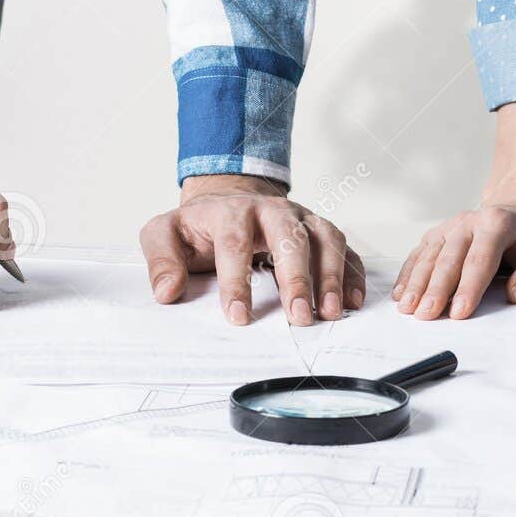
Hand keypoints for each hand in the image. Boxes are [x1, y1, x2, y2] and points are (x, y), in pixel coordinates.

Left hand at [139, 175, 364, 325]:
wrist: (227, 198)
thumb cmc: (198, 225)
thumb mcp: (164, 234)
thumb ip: (161, 260)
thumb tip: (167, 292)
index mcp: (230, 211)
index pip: (234, 243)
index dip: (237, 280)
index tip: (237, 316)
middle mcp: (270, 210)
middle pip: (290, 238)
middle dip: (297, 278)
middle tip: (299, 318)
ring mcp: (300, 217)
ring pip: (325, 238)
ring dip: (331, 276)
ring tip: (331, 313)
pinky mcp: (319, 229)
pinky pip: (344, 247)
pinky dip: (353, 272)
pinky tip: (354, 300)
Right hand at [393, 196, 515, 319]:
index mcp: (497, 223)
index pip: (480, 259)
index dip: (469, 287)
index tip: (459, 312)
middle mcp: (468, 222)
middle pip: (448, 259)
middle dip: (436, 289)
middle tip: (426, 315)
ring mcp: (449, 227)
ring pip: (429, 256)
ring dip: (416, 284)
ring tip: (407, 308)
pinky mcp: (438, 234)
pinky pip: (419, 254)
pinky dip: (408, 274)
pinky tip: (400, 293)